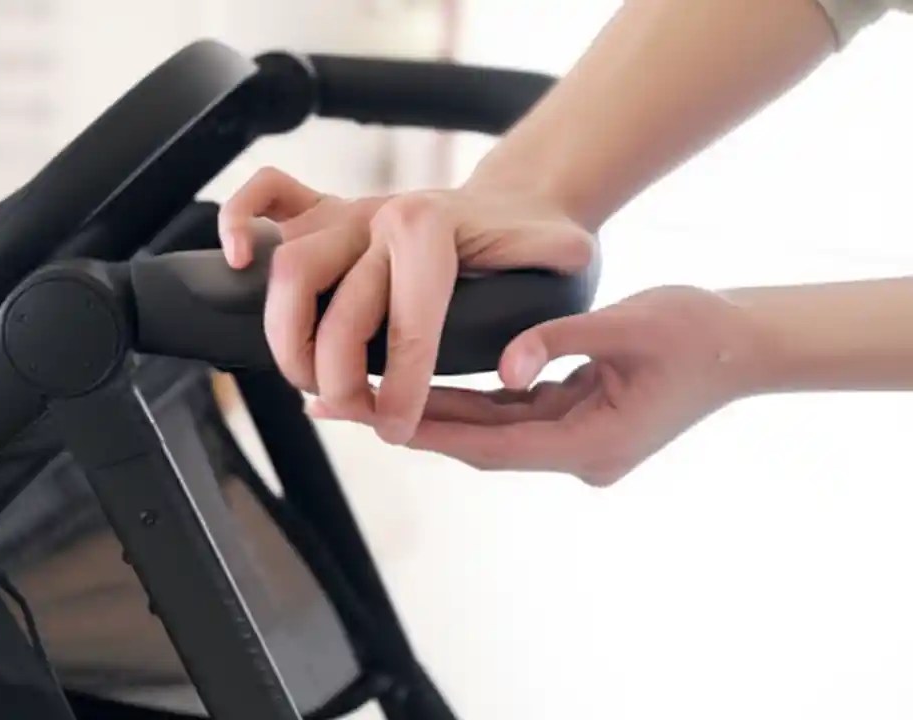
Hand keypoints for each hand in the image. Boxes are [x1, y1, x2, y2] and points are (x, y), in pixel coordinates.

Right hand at [217, 167, 594, 444]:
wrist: (520, 200)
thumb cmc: (539, 242)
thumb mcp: (568, 264)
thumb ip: (551, 314)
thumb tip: (511, 369)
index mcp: (432, 229)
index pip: (403, 325)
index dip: (400, 390)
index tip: (400, 429)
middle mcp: (383, 215)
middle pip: (331, 305)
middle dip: (339, 376)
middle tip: (358, 411)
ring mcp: (351, 211)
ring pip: (289, 268)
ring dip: (286, 336)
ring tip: (309, 380)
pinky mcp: (330, 210)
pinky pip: (269, 193)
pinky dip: (241, 220)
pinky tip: (237, 260)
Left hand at [323, 285, 762, 485]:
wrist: (745, 346)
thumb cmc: (697, 332)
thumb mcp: (631, 326)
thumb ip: (562, 341)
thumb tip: (506, 363)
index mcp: (589, 444)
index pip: (484, 441)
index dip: (418, 427)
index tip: (358, 413)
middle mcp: (575, 455)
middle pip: (471, 442)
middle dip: (401, 421)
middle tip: (330, 401)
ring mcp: (574, 443)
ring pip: (482, 430)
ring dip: (423, 412)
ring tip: (355, 392)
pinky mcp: (573, 423)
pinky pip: (504, 415)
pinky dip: (460, 402)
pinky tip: (413, 382)